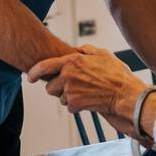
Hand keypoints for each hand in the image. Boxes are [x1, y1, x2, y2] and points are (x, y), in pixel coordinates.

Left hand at [28, 45, 147, 118]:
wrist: (124, 94)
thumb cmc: (116, 74)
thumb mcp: (103, 54)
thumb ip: (87, 50)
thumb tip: (78, 49)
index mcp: (72, 61)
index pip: (44, 66)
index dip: (34, 72)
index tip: (31, 77)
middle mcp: (67, 75)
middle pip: (50, 86)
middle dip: (58, 88)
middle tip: (71, 87)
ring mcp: (70, 90)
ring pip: (59, 97)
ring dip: (68, 97)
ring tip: (84, 92)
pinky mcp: (74, 104)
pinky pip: (69, 106)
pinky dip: (77, 105)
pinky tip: (88, 99)